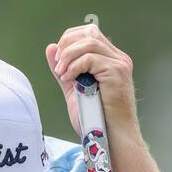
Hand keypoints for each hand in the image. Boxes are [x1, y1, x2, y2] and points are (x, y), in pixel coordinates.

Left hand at [46, 22, 138, 137]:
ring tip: (61, 73)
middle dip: (67, 44)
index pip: (89, 34)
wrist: (112, 139)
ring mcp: (119, 64)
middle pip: (90, 32)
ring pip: (89, 42)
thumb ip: (65, 70)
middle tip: (58, 65)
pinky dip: (75, 66)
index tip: (58, 60)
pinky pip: (91, 58)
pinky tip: (68, 79)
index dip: (69, 41)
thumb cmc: (97, 121)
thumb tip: (51, 48)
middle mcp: (117, 58)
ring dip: (68, 56)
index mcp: (109, 60)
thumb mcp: (75, 90)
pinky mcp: (117, 71)